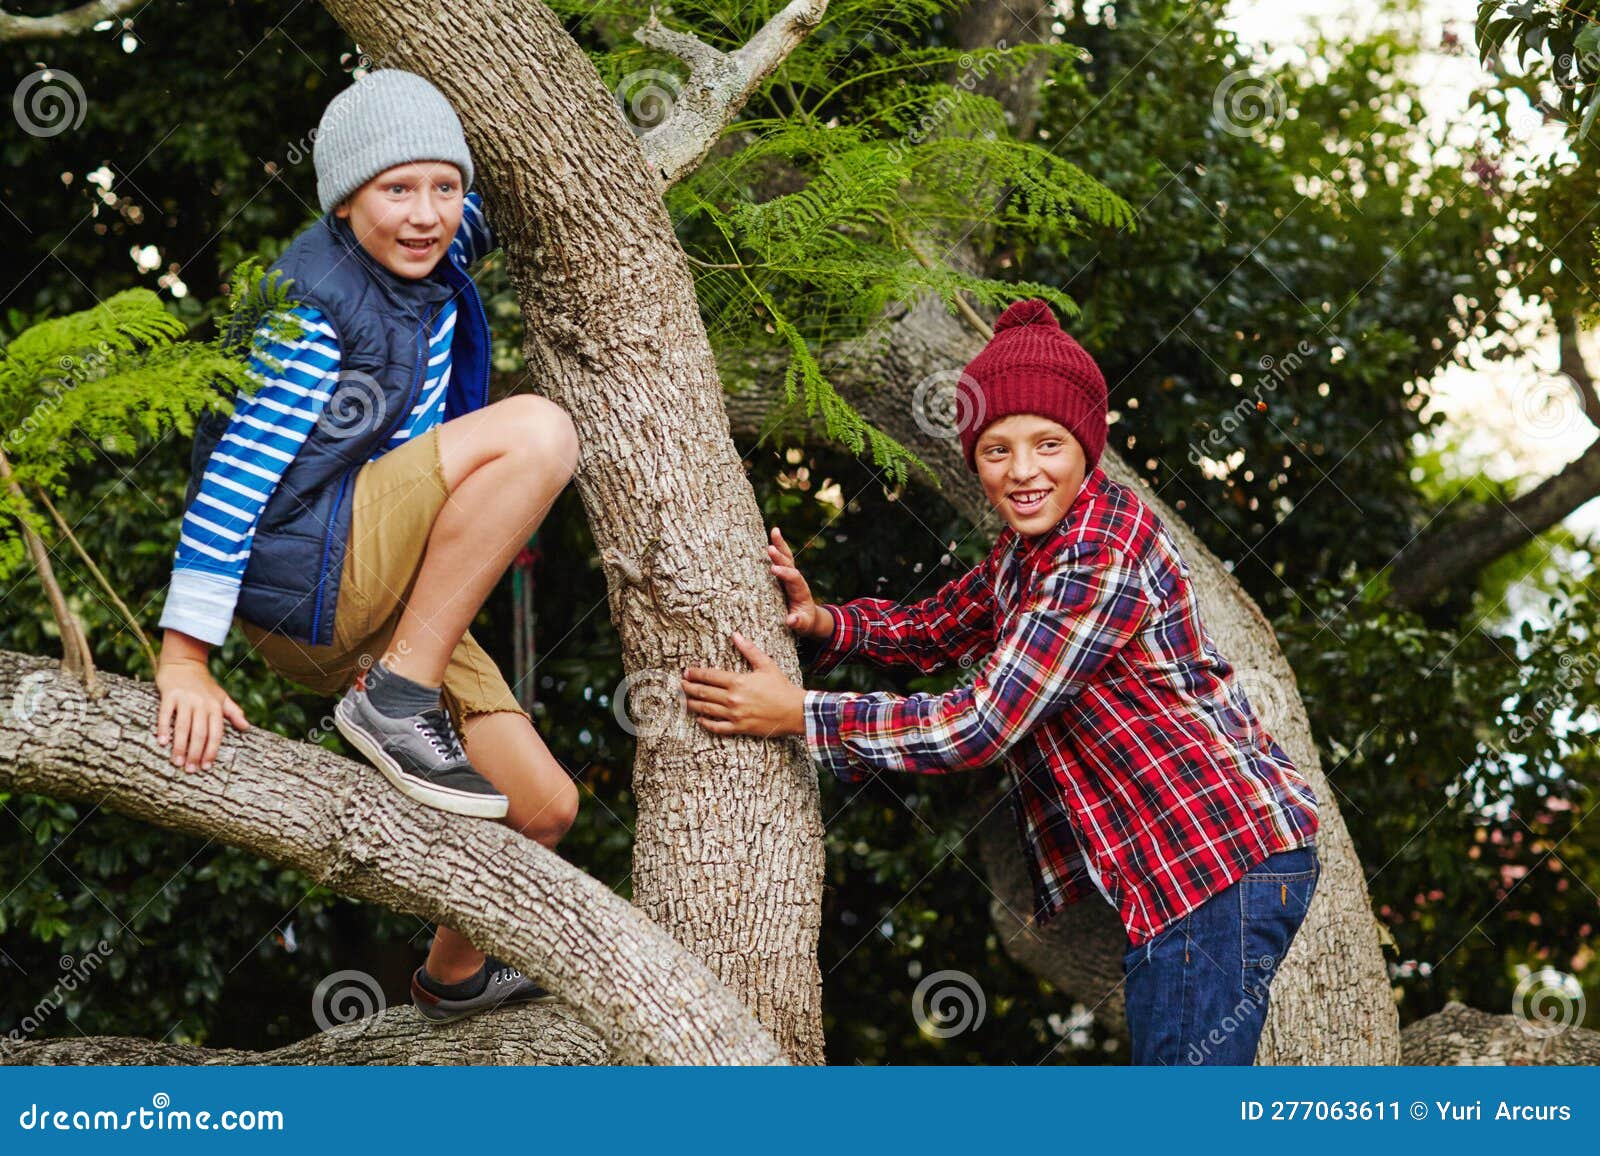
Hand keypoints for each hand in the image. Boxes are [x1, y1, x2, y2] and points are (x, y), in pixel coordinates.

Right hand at [155, 632, 249, 771]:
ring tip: (177, 763)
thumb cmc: (204, 685)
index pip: (216, 733)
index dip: (211, 751)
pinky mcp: (169, 695)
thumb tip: (247, 728)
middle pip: (200, 734)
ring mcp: (185, 699)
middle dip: (195, 754)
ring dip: (180, 747)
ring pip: (183, 727)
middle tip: (190, 770)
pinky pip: (165, 714)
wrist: (184, 663)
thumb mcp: (221, 697)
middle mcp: (202, 704)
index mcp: (215, 707)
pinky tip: (162, 742)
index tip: (206, 767)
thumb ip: (233, 713)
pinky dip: (163, 728)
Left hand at [682, 631, 805, 737]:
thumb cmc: (781, 687)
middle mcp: (732, 698)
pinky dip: (706, 724)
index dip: (695, 673)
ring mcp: (734, 714)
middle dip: (689, 688)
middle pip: (703, 693)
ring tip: (684, 700)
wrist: (795, 712)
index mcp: (738, 681)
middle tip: (680, 685)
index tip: (686, 672)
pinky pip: (717, 727)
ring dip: (692, 704)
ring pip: (706, 709)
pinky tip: (700, 720)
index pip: (709, 676)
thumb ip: (749, 650)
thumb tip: (736, 635)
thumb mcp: (766, 665)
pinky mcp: (739, 728)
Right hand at [767, 527, 832, 640]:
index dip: (785, 574)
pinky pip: (782, 558)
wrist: (809, 617)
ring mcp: (791, 575)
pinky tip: (773, 532)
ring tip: (775, 531)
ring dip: (781, 545)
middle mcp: (797, 580)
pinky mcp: (785, 573)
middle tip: (770, 548)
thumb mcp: (803, 625)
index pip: (794, 579)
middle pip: (790, 565)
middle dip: (780, 557)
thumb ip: (798, 622)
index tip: (774, 569)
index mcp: (801, 592)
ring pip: (787, 557)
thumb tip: (792, 620)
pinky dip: (778, 546)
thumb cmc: (804, 622)